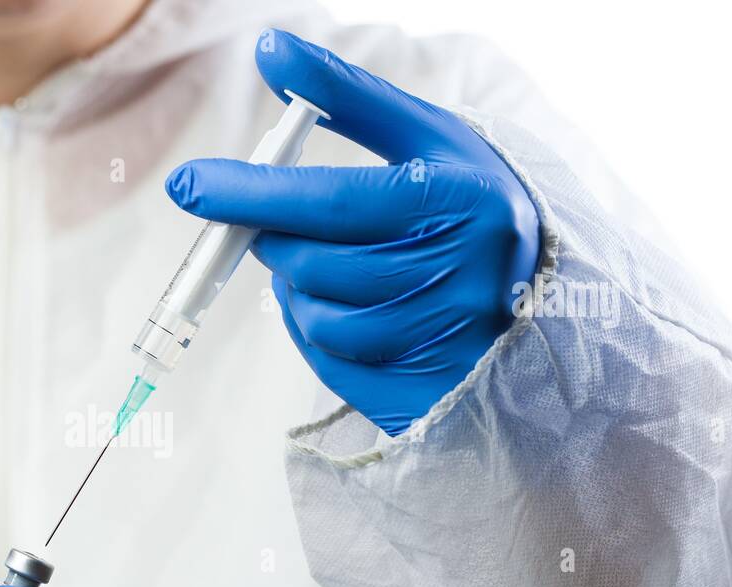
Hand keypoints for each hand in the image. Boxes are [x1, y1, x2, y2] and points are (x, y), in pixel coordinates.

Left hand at [164, 30, 540, 435]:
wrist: (541, 292)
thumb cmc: (465, 201)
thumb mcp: (426, 139)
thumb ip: (348, 95)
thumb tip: (270, 50)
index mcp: (457, 203)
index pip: (330, 201)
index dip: (251, 194)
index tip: (190, 185)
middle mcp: (457, 277)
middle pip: (312, 265)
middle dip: (276, 241)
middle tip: (282, 226)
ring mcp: (441, 342)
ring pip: (315, 318)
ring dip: (298, 289)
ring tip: (330, 265)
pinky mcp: (422, 392)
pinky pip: (330, 361)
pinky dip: (318, 329)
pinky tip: (345, 306)